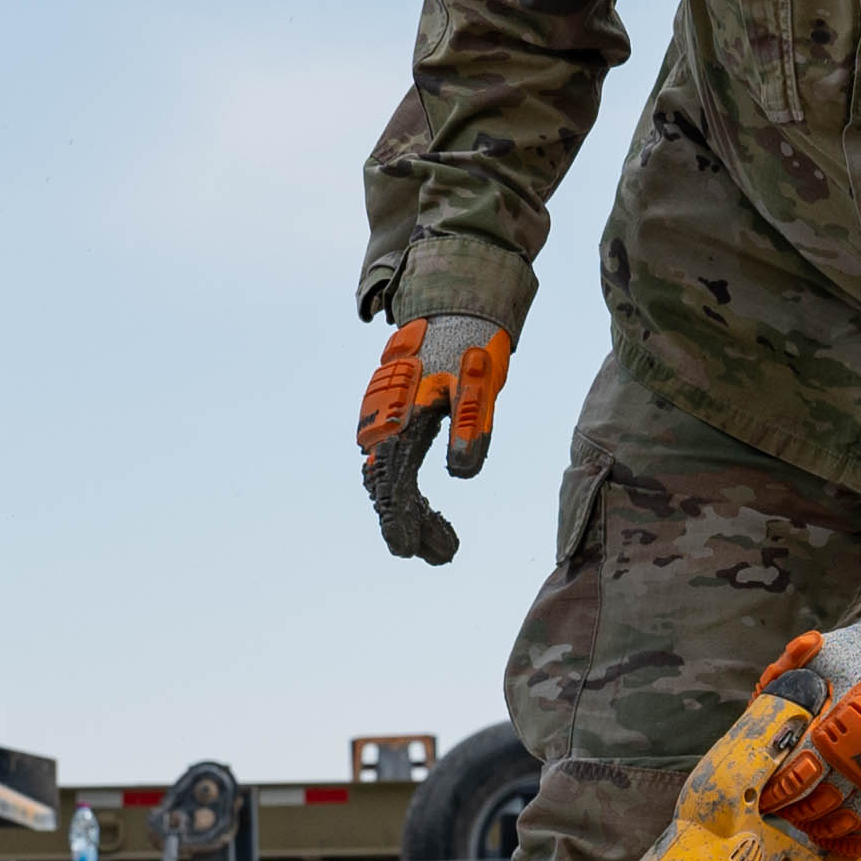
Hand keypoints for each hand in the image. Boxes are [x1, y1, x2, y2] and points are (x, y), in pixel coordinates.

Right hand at [358, 313, 511, 562]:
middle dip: (413, 527)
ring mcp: (381, 422)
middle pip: (387, 491)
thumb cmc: (469, 345)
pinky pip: (391, 466)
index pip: (394, 486)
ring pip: (387, 481)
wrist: (452, 307)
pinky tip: (429, 511)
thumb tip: (459, 473)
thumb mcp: (479, 384)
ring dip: (413, 514)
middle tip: (446, 553)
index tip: (413, 553)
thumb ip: (469, 426)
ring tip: (444, 542)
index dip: (403, 524)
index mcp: (398, 419)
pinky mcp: (388, 420)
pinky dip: (408, 494)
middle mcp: (380, 424)